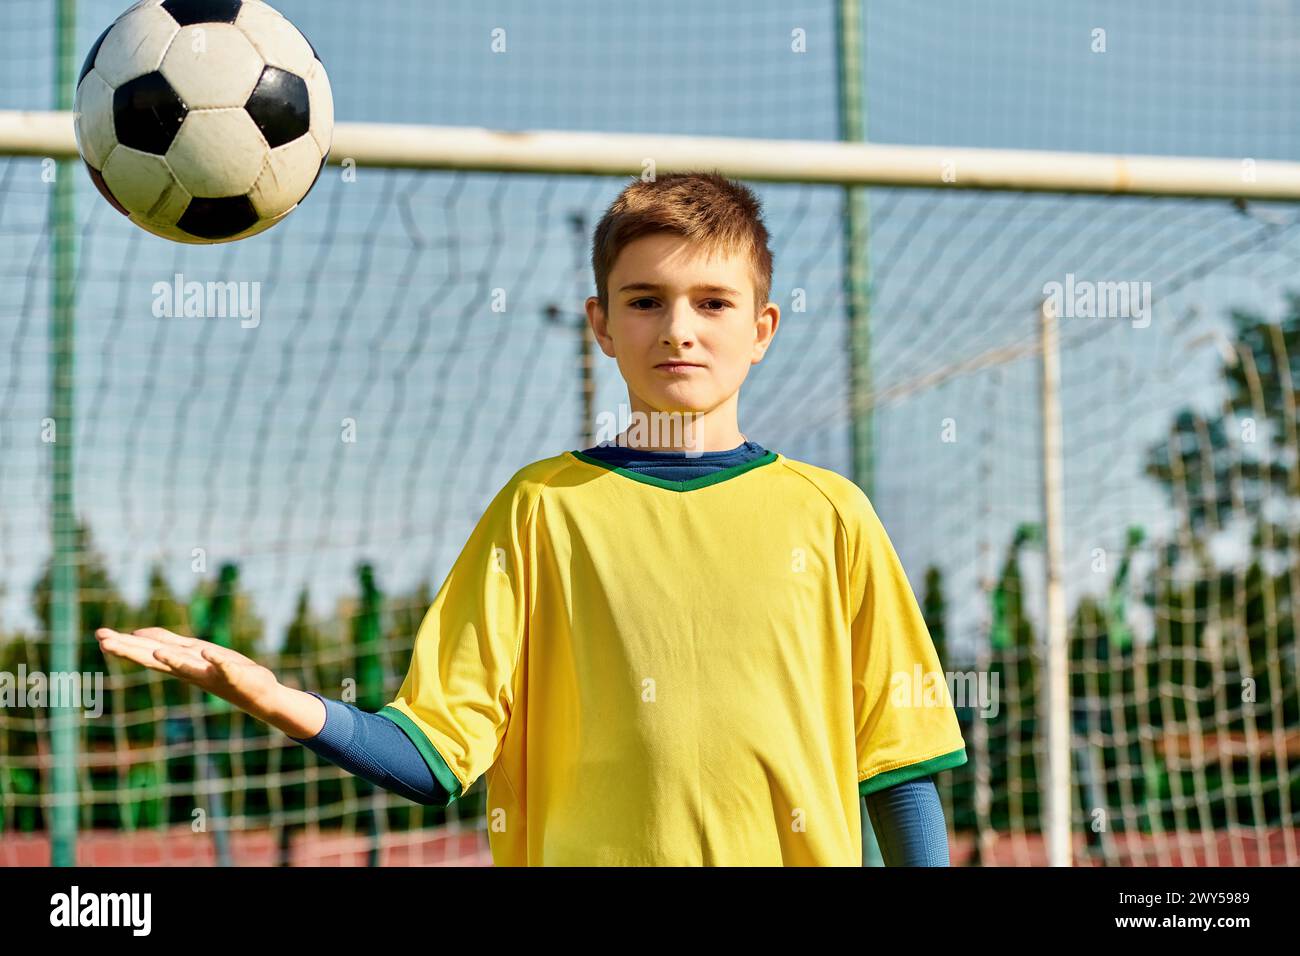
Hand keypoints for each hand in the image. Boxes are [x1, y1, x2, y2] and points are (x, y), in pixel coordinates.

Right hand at [95, 626, 283, 724]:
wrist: (259, 694)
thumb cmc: (223, 671)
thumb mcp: (190, 652)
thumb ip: (166, 642)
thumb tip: (137, 633)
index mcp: (180, 662)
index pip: (147, 652)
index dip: (124, 645)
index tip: (100, 637)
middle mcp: (190, 669)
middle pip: (157, 659)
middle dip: (132, 651)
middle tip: (104, 643)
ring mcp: (212, 674)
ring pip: (187, 667)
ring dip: (172, 660)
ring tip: (156, 652)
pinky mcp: (235, 676)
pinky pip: (224, 668)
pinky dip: (215, 662)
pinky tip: (206, 654)